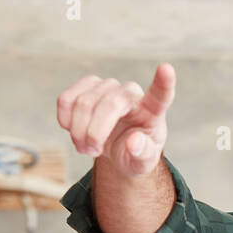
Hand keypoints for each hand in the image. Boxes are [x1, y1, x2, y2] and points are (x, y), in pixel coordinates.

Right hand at [56, 63, 175, 177]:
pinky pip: (66, 99)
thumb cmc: (135, 153)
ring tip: (85, 148)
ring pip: (83, 103)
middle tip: (92, 153)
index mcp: (152, 111)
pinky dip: (64, 120)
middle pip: (109, 104)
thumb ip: (143, 155)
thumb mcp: (142, 163)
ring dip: (78, 132)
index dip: (163, 82)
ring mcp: (108, 86)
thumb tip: (134, 142)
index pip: (160, 95)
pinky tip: (72, 130)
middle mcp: (131, 92)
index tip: (167, 69)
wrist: (117, 147)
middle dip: (95, 134)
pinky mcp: (87, 85)